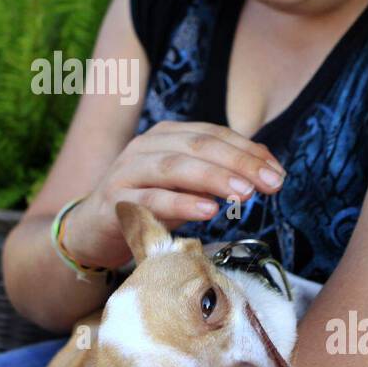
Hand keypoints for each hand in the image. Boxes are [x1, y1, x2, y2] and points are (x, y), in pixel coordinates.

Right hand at [63, 120, 286, 267]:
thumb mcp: (184, 187)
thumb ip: (216, 176)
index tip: (278, 173)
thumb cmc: (145, 205)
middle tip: (269, 183)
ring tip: (244, 193)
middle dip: (238, 162)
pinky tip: (208, 210)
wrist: (90, 231)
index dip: (248, 151)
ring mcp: (127, 172)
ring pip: (174, 167)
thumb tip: (265, 169)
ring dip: (213, 178)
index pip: (213, 135)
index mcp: (166, 135)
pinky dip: (182, 203)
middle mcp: (145, 147)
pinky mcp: (114, 201)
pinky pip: (151, 199)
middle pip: (197, 146)